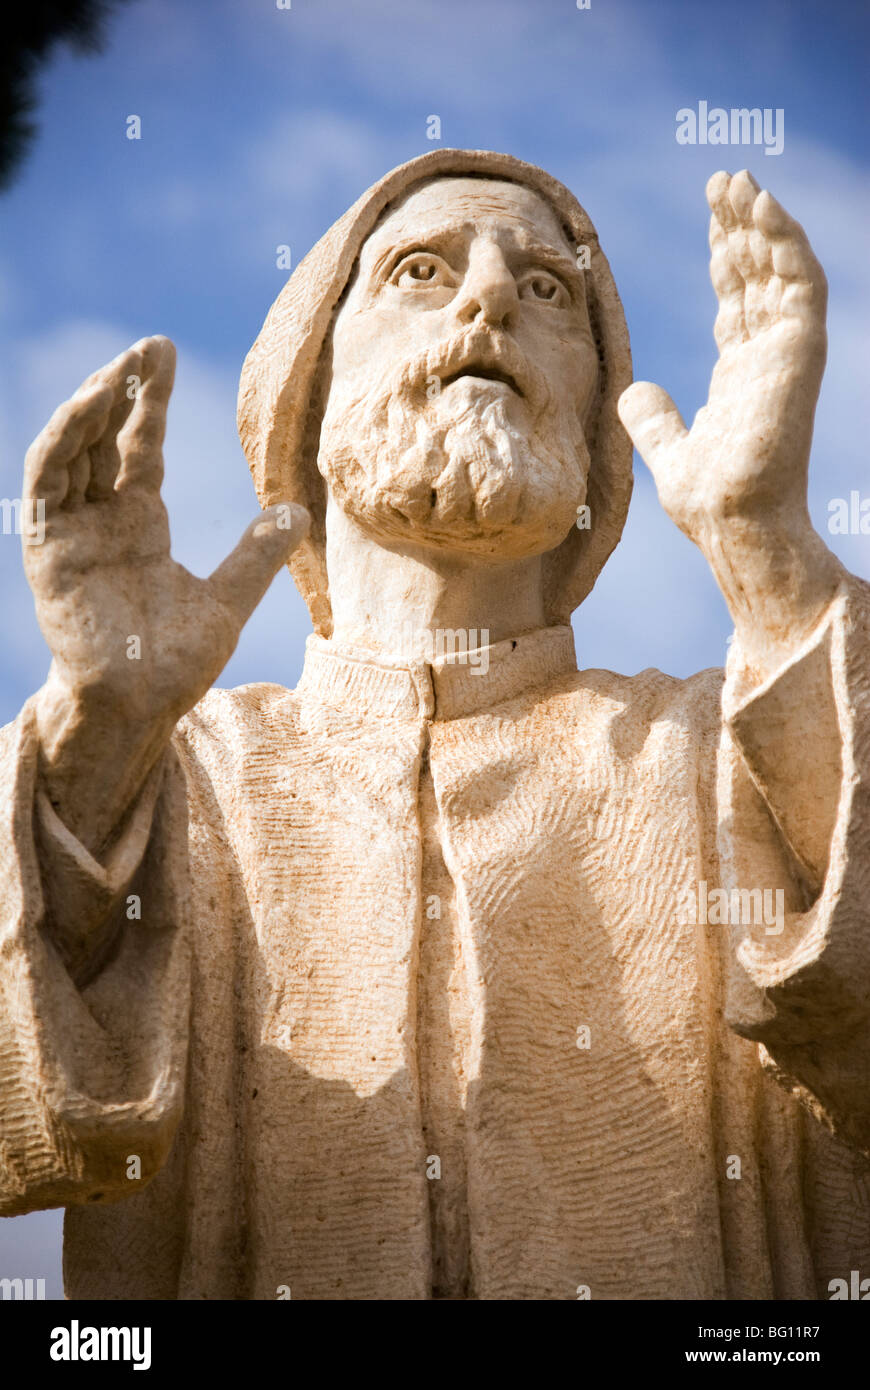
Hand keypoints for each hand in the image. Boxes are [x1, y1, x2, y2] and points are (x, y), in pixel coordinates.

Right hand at [25, 336, 308, 850]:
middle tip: (149, 346)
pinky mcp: (49, 552)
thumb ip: (256, 554)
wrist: (141, 707)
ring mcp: (73, 533)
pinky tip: (85, 409)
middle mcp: (102, 519)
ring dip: (88, 406)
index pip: (138, 447)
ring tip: (119, 369)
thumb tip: (298, 511)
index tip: (164, 354)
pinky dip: (60, 443)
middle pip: (103, 438)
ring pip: (69, 451)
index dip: (148, 402)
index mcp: (139, 523)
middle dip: (121, 389)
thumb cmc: (177, 664)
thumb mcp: (228, 599)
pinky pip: (45, 486)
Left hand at [618, 171, 840, 675]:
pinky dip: (784, 240)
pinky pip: (799, 282)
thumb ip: (654, 418)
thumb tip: (636, 389)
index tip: (710, 221)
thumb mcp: (668, 449)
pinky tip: (762, 205)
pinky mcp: (800, 352)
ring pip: (782, 269)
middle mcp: (770, 358)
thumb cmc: (709, 501)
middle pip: (759, 276)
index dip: (726, 259)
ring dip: (762, 222)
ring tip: (738, 182)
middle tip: (722, 182)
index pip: (738, 302)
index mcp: (744, 375)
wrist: (732, 524)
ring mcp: (788, 353)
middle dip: (742, 227)